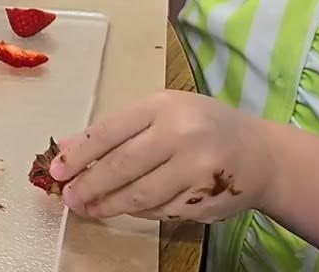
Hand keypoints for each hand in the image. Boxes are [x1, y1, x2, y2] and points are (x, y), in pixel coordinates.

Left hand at [51, 91, 273, 223]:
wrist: (260, 154)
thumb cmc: (202, 126)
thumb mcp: (163, 112)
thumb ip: (119, 129)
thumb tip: (70, 150)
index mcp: (164, 105)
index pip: (109, 131)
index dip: (79, 154)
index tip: (58, 170)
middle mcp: (181, 134)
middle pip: (121, 166)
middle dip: (89, 186)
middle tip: (70, 197)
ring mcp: (196, 170)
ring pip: (139, 195)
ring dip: (109, 205)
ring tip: (90, 208)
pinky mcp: (205, 200)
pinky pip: (160, 211)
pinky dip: (139, 212)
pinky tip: (125, 209)